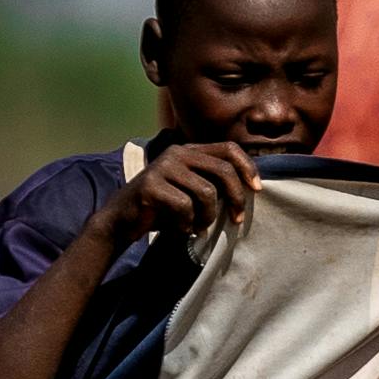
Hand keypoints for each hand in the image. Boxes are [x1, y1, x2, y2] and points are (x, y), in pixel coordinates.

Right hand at [115, 138, 264, 250]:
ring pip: (206, 193)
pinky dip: (187, 224)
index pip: (228, 149)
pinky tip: (180, 229)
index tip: (256, 189)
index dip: (247, 167)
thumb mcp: (190, 190)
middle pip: (222, 171)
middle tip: (236, 219)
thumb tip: (251, 187)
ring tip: (199, 227)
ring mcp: (162, 167)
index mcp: (189, 150)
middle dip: (235, 198)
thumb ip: (212, 182)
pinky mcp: (151, 186)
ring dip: (208, 217)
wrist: (121, 220)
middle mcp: (177, 153)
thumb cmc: (162, 208)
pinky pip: (184, 207)